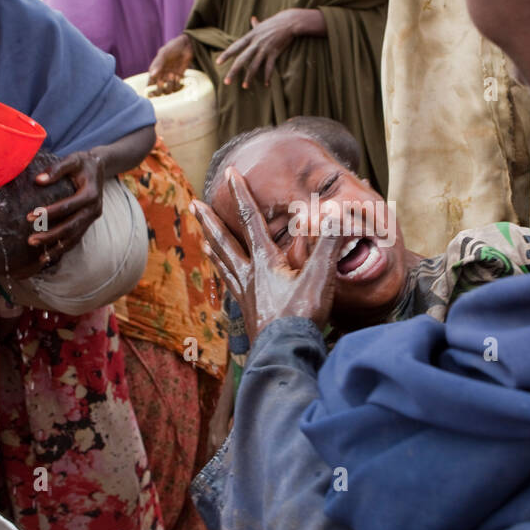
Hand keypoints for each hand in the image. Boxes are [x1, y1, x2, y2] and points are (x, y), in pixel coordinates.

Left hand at [28, 151, 105, 267]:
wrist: (99, 167)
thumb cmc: (82, 163)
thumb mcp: (72, 159)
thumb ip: (56, 169)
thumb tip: (38, 180)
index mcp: (91, 194)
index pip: (68, 206)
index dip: (49, 212)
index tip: (29, 216)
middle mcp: (94, 209)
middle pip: (72, 226)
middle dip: (51, 235)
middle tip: (31, 240)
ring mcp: (92, 218)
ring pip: (75, 237)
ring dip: (57, 247)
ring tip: (40, 257)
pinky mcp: (88, 223)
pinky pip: (76, 238)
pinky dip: (63, 248)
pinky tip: (49, 256)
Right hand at [147, 34, 193, 87]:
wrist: (187, 45)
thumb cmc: (173, 47)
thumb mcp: (164, 54)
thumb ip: (158, 64)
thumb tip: (151, 75)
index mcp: (155, 71)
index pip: (150, 84)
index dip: (150, 90)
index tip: (151, 92)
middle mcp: (162, 76)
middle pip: (158, 91)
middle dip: (159, 90)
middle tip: (162, 83)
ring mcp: (171, 78)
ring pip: (168, 90)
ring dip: (170, 85)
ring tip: (173, 75)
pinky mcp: (179, 78)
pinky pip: (177, 87)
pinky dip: (178, 84)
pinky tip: (178, 77)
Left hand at [191, 169, 344, 342]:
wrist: (285, 355)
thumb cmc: (301, 317)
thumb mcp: (320, 276)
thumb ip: (327, 243)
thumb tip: (335, 211)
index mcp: (264, 262)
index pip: (251, 220)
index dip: (242, 195)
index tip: (230, 174)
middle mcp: (250, 275)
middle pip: (225, 242)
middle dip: (210, 221)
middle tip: (193, 205)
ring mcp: (246, 296)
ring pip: (224, 265)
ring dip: (214, 248)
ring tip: (202, 240)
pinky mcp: (249, 314)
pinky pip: (231, 287)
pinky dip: (226, 277)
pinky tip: (227, 280)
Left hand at [215, 11, 300, 88]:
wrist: (289, 22)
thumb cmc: (276, 22)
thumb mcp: (263, 24)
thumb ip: (256, 24)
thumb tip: (253, 19)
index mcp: (251, 36)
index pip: (235, 46)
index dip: (226, 55)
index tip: (218, 63)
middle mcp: (256, 43)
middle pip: (242, 59)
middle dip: (234, 71)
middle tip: (227, 82)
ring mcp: (265, 49)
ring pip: (254, 66)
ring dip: (249, 77)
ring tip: (245, 86)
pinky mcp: (274, 53)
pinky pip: (269, 67)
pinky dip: (267, 76)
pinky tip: (266, 84)